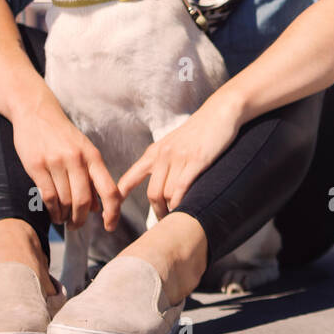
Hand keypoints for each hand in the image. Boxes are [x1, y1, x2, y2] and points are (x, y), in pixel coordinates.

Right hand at [10, 92, 122, 230]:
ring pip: (65, 200)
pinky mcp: (36, 165)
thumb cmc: (63, 136)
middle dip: (81, 219)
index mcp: (93, 157)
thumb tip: (97, 208)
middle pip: (84, 200)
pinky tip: (53, 214)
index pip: (109, 190)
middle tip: (77, 226)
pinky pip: (47, 195)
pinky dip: (52, 210)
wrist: (36, 112)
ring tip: (64, 220)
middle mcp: (77, 159)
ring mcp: (56, 162)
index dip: (112, 212)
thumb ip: (91, 179)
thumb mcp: (84, 152)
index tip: (110, 226)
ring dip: (65, 216)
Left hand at [116, 93, 244, 220]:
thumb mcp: (174, 144)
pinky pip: (182, 188)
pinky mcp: (196, 160)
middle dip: (158, 212)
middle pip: (152, 194)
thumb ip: (164, 163)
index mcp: (153, 153)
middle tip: (166, 222)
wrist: (220, 112)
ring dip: (173, 209)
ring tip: (180, 216)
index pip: (128, 180)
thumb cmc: (200, 131)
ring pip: (167, 193)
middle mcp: (162, 156)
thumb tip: (160, 188)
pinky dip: (182, 202)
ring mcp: (179, 158)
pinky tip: (188, 207)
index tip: (113, 218)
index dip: (119, 200)